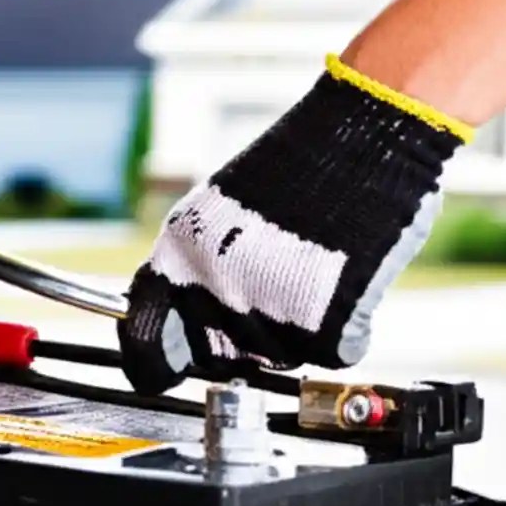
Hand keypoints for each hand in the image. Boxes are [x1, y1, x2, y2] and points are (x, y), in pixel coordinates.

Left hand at [117, 56, 470, 393]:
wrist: (362, 138)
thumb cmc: (300, 164)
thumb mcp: (222, 209)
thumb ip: (199, 265)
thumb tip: (190, 314)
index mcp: (179, 255)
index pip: (144, 338)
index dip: (155, 360)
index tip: (164, 367)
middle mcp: (215, 289)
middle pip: (223, 355)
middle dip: (248, 337)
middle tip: (280, 292)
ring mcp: (268, 312)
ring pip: (282, 356)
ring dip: (302, 327)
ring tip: (321, 269)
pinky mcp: (326, 327)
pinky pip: (334, 351)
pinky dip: (349, 327)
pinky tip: (351, 279)